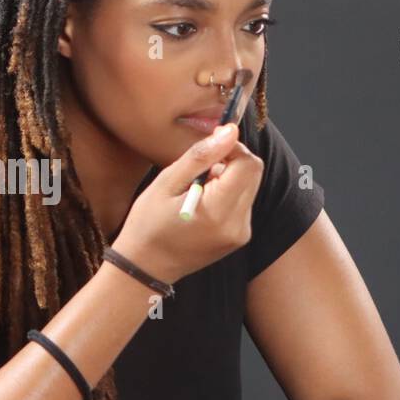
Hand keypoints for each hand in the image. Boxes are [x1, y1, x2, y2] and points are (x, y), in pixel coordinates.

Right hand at [111, 122, 262, 284]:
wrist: (146, 267)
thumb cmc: (148, 225)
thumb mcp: (166, 183)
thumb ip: (201, 156)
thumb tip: (229, 132)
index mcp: (217, 211)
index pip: (248, 164)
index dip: (231, 148)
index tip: (209, 149)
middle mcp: (236, 225)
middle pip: (253, 173)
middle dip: (231, 162)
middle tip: (199, 171)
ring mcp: (240, 233)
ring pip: (249, 186)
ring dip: (228, 179)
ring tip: (197, 190)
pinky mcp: (239, 237)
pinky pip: (243, 203)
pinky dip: (227, 195)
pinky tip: (203, 204)